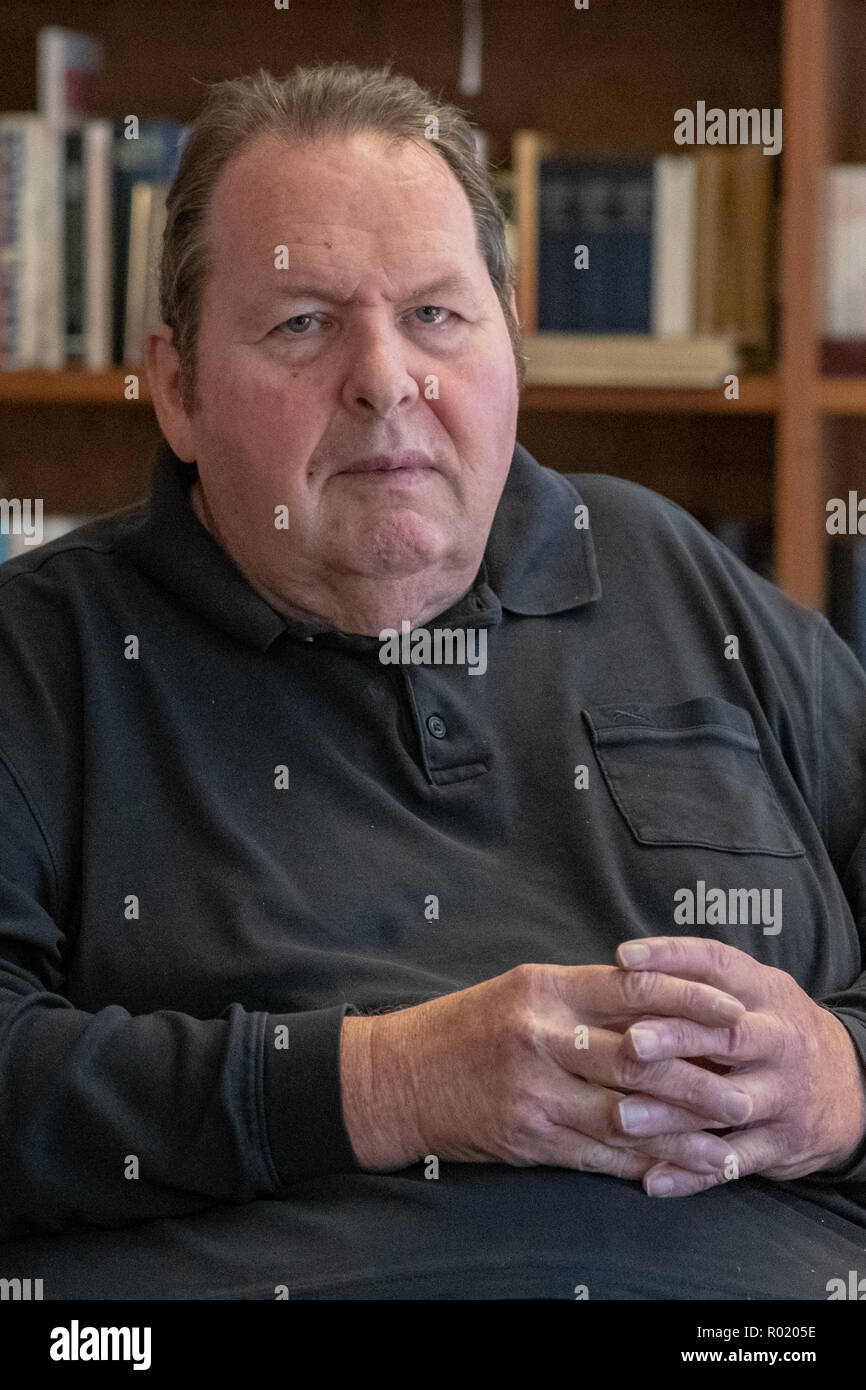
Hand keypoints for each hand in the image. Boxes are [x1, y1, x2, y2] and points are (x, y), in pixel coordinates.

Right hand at [340, 961, 754, 1177]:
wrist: (398, 1079)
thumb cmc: (465, 1027)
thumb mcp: (521, 990)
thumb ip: (586, 996)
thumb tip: (660, 1000)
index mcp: (545, 991)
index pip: (633, 989)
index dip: (690, 1000)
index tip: (733, 1010)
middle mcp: (542, 1038)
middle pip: (641, 1057)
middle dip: (700, 1076)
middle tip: (745, 1089)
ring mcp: (535, 1092)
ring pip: (628, 1115)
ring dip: (684, 1135)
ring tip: (728, 1145)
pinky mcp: (528, 1138)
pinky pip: (599, 1156)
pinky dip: (643, 1167)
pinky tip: (676, 1173)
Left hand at [613, 936, 865, 1196]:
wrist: (849, 1086)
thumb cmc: (771, 1028)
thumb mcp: (752, 993)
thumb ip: (699, 984)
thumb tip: (620, 975)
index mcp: (764, 992)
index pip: (717, 963)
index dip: (670, 957)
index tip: (623, 959)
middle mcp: (777, 1039)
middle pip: (726, 1036)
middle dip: (678, 1038)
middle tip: (632, 1042)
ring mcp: (782, 1093)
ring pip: (725, 1104)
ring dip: (673, 1114)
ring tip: (624, 1117)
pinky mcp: (780, 1143)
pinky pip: (733, 1162)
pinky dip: (692, 1174)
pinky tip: (653, 1179)